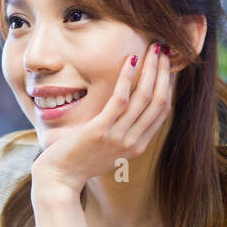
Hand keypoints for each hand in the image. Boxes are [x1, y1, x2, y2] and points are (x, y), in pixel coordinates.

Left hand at [31, 44, 172, 197]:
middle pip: (158, 102)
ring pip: (143, 97)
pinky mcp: (100, 131)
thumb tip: (126, 109)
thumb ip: (121, 133)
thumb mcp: (108, 150)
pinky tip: (130, 60)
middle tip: (164, 50)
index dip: (167, 85)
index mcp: (137, 147)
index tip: (166, 66)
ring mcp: (117, 138)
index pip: (161, 112)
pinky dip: (127, 77)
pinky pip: (119, 99)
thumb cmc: (79, 162)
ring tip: (154, 48)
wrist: (60, 179)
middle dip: (164, 73)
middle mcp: (132, 143)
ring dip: (151, 69)